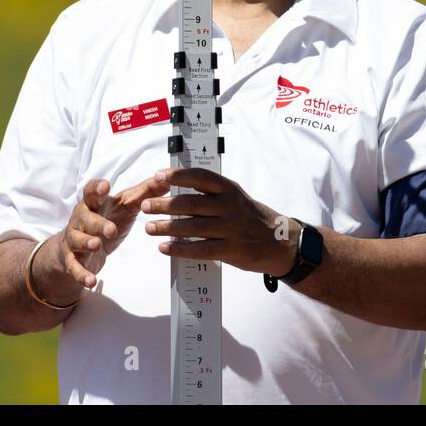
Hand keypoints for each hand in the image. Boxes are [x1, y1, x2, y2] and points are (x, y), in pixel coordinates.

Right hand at [57, 175, 168, 288]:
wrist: (78, 245)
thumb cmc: (104, 219)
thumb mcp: (124, 207)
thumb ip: (143, 193)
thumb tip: (166, 181)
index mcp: (93, 204)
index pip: (90, 192)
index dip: (96, 188)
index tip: (105, 186)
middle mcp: (80, 219)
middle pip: (85, 218)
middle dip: (97, 223)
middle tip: (111, 229)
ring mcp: (74, 239)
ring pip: (76, 240)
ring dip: (86, 243)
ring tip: (96, 245)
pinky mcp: (72, 259)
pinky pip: (74, 267)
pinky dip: (81, 274)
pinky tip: (91, 281)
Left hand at [142, 167, 299, 275]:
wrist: (279, 241)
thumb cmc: (251, 217)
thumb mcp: (236, 198)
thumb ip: (211, 194)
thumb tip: (176, 190)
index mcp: (229, 189)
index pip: (200, 177)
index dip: (178, 176)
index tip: (158, 177)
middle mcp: (229, 206)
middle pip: (190, 204)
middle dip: (164, 205)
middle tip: (146, 207)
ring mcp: (230, 229)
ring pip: (192, 227)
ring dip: (167, 227)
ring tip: (149, 228)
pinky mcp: (230, 250)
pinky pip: (199, 249)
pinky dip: (179, 249)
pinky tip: (164, 248)